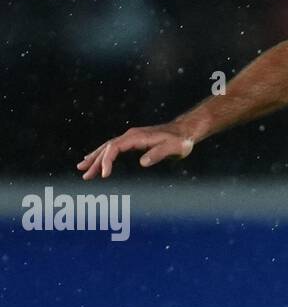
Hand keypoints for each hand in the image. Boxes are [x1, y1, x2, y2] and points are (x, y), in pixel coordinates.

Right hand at [78, 124, 195, 179]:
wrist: (185, 131)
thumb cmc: (181, 140)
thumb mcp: (174, 148)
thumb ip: (158, 154)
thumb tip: (142, 162)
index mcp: (137, 137)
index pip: (115, 148)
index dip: (107, 160)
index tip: (104, 175)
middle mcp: (131, 135)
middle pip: (107, 147)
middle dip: (95, 161)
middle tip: (84, 174)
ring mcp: (131, 137)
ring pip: (108, 147)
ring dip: (96, 157)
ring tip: (83, 167)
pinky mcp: (134, 141)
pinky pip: (114, 148)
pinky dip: (104, 154)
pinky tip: (98, 160)